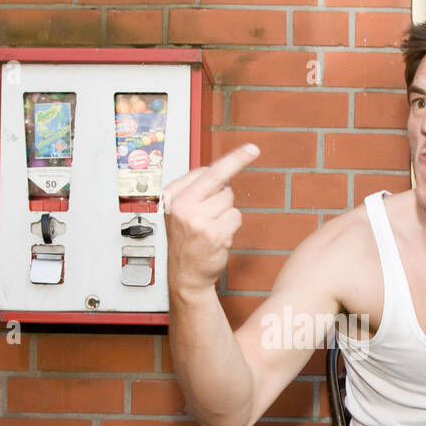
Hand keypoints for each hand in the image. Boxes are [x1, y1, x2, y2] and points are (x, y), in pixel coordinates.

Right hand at [164, 143, 259, 293]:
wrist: (185, 276)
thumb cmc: (186, 243)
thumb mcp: (181, 212)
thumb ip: (197, 191)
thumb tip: (223, 174)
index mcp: (173, 196)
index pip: (205, 170)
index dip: (230, 161)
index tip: (248, 149)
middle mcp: (183, 205)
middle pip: (219, 178)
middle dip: (238, 161)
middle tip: (252, 149)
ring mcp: (198, 219)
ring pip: (229, 200)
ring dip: (227, 212)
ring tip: (212, 227)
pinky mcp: (213, 233)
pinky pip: (236, 217)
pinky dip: (232, 226)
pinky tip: (219, 237)